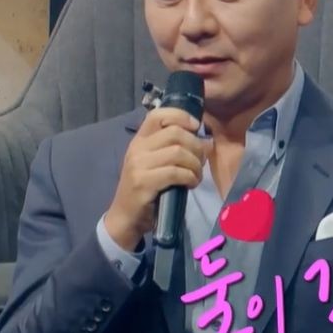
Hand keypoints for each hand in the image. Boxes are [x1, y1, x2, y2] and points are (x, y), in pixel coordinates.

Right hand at [104, 107, 208, 250]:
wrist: (126, 217)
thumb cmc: (147, 188)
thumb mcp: (157, 164)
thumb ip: (175, 148)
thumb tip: (206, 140)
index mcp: (140, 140)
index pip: (157, 115)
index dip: (180, 116)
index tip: (195, 127)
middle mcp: (137, 148)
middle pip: (175, 133)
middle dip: (195, 146)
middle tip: (199, 162)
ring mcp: (138, 165)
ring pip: (178, 152)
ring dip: (195, 165)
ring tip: (196, 176)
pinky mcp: (143, 182)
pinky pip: (176, 172)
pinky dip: (190, 177)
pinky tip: (190, 184)